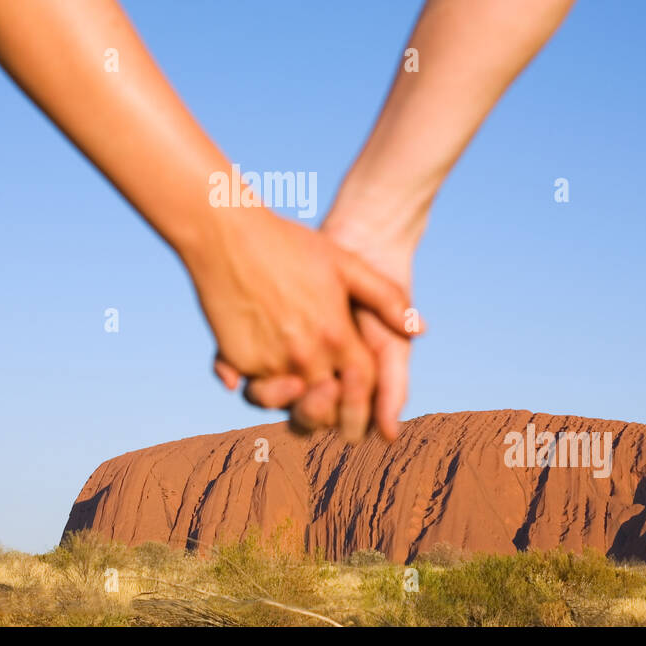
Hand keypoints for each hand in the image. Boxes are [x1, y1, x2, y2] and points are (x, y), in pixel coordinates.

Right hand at [183, 208, 411, 428]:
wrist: (226, 233)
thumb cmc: (288, 243)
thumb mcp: (345, 263)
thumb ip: (386, 298)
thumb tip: (419, 330)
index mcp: (336, 334)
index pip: (362, 384)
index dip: (365, 395)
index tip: (359, 394)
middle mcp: (304, 355)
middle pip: (327, 405)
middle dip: (333, 411)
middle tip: (332, 407)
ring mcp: (268, 362)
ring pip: (289, 405)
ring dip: (296, 405)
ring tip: (299, 392)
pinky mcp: (236, 360)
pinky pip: (251, 391)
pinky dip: (261, 389)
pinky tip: (268, 379)